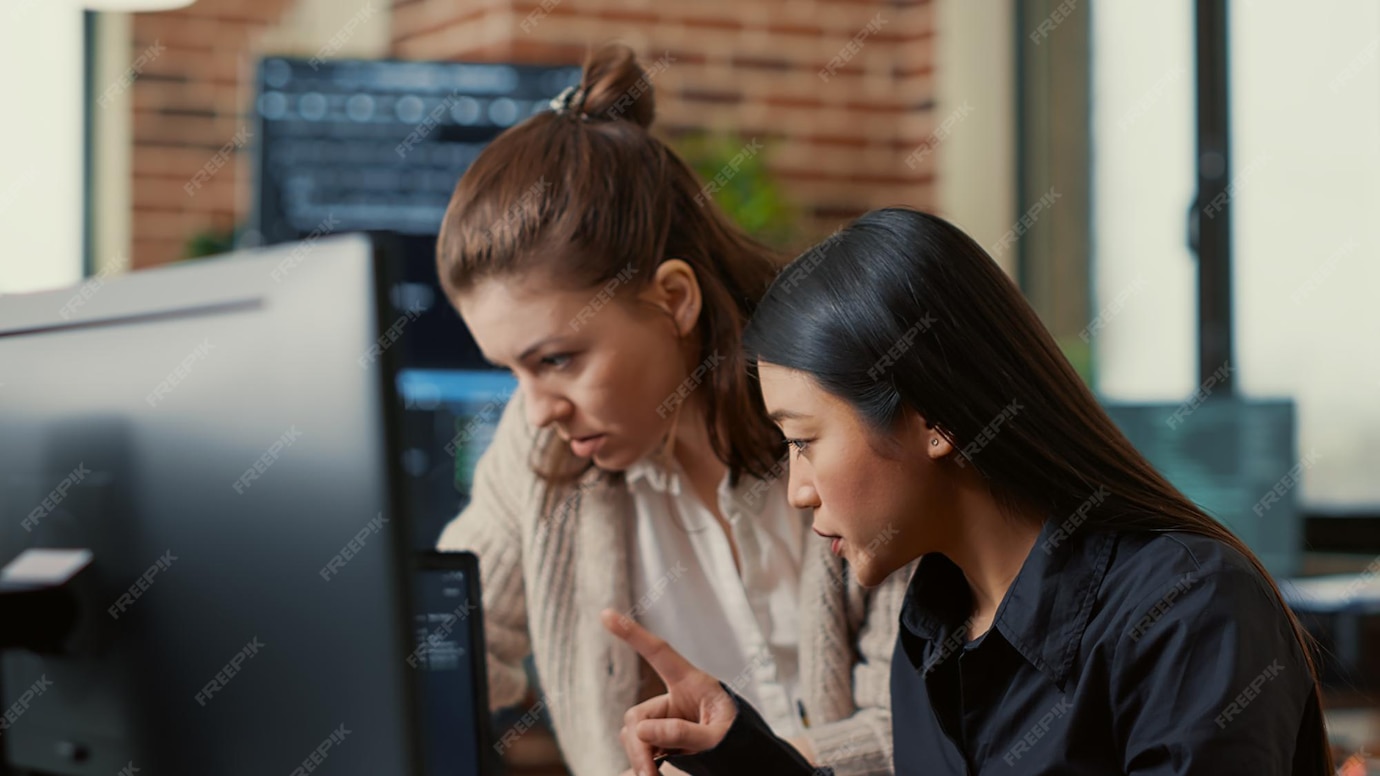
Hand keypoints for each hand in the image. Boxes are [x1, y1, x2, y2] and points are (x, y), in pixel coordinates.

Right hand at [601, 609, 736, 775]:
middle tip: (650, 775)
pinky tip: (652, 774)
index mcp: (692, 683)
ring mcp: (666, 719)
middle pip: (637, 716)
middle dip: (639, 746)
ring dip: (639, 758)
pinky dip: (642, 763)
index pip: (659, 653)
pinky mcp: (663, 738)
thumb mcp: (719, 737)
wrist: (749, 756)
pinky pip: (640, 748)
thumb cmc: (740, 739)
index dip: (633, 633)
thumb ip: (684, 733)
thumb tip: (642, 732)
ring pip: (634, 735)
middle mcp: (674, 698)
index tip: (607, 614)